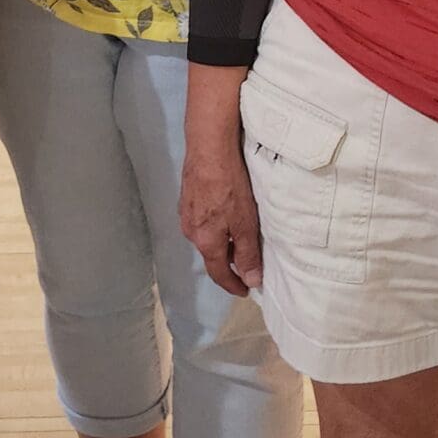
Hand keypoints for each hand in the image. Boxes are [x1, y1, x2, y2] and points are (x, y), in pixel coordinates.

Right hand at [181, 135, 263, 296]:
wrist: (208, 146)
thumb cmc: (229, 184)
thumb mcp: (245, 223)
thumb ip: (247, 253)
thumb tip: (251, 281)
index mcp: (205, 241)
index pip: (218, 273)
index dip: (233, 285)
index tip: (246, 290)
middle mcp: (190, 231)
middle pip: (211, 254)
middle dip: (228, 262)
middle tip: (248, 263)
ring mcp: (186, 212)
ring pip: (206, 237)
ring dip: (222, 242)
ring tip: (239, 238)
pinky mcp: (187, 196)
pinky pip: (202, 221)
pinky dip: (215, 226)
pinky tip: (226, 214)